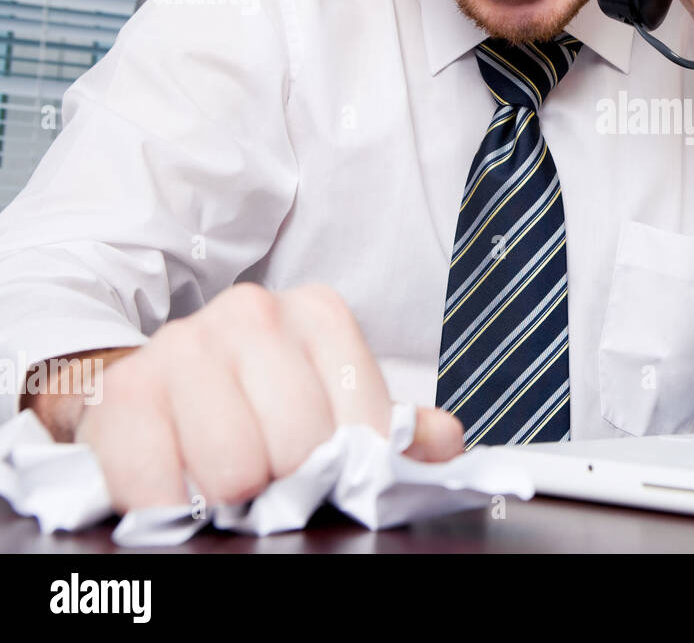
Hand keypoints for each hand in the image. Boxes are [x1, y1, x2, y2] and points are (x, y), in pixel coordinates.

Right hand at [73, 282, 462, 511]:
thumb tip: (442, 443)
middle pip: (300, 447)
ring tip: (227, 483)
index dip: (348, 470)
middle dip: (287, 481)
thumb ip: (394, 424)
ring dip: (230, 496)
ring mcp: (183, 345)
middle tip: (272, 481)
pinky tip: (180, 492)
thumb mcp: (333, 398)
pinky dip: (171, 507)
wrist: (160, 378)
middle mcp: (252, 313)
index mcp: (318, 313)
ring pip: (235, 469)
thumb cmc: (258, 394)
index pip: (363, 424)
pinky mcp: (123, 391)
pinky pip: (156, 484)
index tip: (328, 476)